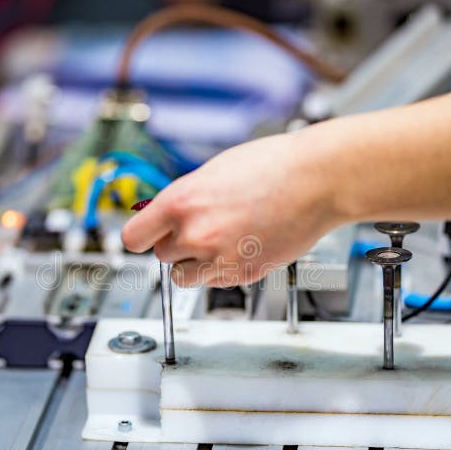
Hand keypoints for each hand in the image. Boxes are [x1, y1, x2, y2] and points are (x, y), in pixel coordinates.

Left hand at [122, 132, 341, 286]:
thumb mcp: (213, 172)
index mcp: (180, 201)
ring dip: (195, 264)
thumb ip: (184, 198)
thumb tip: (165, 215)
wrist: (316, 180)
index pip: (133, 238)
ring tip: (220, 241)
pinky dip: (222, 270)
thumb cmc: (273, 167)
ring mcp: (218, 258)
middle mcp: (194, 233)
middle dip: (177, 245)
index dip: (142, 237)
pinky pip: (214, 282)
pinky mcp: (241, 274)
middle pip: (161, 256)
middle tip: (202, 229)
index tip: (147, 236)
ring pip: (183, 276)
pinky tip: (242, 246)